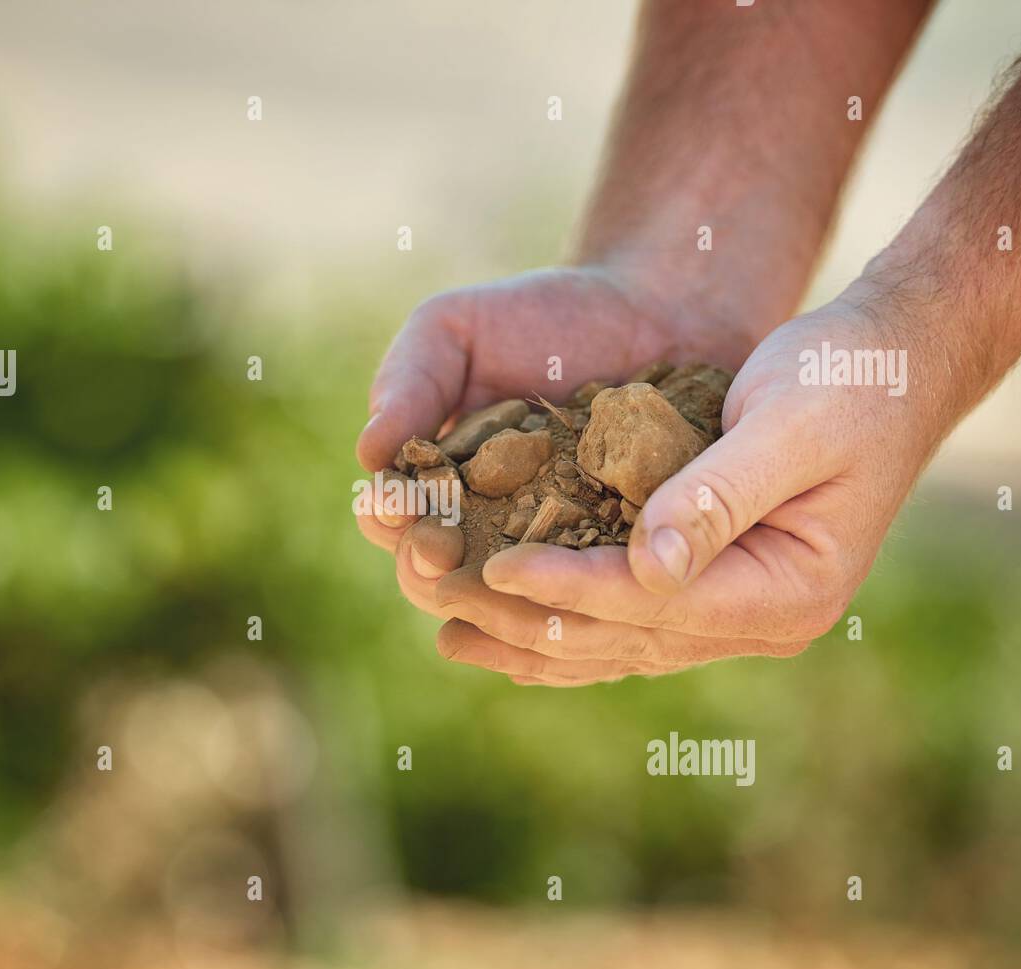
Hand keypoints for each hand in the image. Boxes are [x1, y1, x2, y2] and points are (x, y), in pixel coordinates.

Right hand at [355, 264, 758, 619]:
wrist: (655, 311)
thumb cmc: (543, 315)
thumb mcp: (457, 328)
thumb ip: (409, 380)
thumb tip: (366, 452)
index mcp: (434, 484)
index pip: (392, 520)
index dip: (389, 520)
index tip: (400, 507)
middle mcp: (485, 531)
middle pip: (437, 579)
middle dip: (430, 570)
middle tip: (441, 551)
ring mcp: (549, 555)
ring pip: (507, 604)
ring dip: (495, 601)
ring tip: (496, 581)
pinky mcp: (613, 564)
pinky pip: (587, 597)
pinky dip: (576, 601)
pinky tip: (574, 594)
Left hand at [434, 298, 939, 684]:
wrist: (886, 369)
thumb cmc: (846, 381)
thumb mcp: (791, 422)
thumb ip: (721, 493)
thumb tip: (651, 565)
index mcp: (785, 591)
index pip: (653, 603)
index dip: (570, 588)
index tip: (495, 569)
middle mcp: (758, 620)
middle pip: (623, 636)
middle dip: (530, 622)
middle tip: (444, 604)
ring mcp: (733, 614)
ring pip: (614, 642)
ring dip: (531, 637)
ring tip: (450, 635)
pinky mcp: (709, 589)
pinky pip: (623, 621)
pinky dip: (562, 620)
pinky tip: (502, 625)